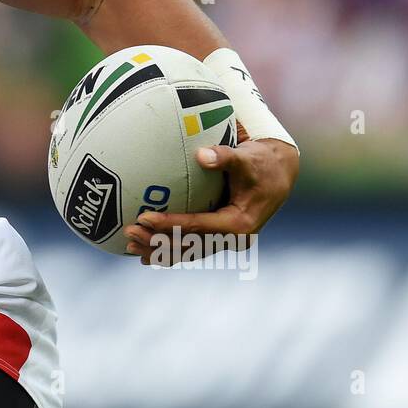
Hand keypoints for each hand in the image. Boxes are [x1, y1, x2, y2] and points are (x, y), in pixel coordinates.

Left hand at [122, 121, 299, 265]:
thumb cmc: (261, 164)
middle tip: (129, 233)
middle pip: (189, 246)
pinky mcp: (219, 238)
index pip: (198, 227)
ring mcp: (226, 241)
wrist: (279, 176)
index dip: (170, 224)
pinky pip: (191, 247)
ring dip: (159, 251)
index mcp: (240, 224)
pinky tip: (145, 252)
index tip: (144, 218)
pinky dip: (169, 249)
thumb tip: (201, 155)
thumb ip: (225, 157)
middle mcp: (233, 239)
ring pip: (188, 251)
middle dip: (157, 243)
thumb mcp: (247, 158)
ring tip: (130, 246)